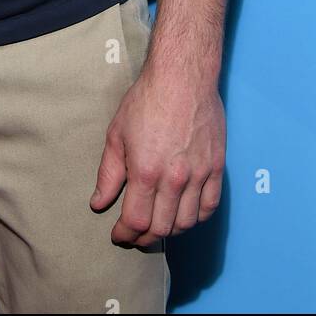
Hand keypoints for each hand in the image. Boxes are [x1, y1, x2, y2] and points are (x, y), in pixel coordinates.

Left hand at [89, 66, 225, 245]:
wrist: (182, 77)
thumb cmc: (146, 100)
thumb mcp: (117, 134)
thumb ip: (109, 173)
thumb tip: (99, 203)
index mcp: (146, 171)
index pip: (136, 222)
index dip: (125, 235)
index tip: (118, 235)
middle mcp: (174, 179)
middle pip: (161, 228)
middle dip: (144, 238)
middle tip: (134, 235)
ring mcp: (199, 174)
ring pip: (186, 222)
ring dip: (169, 231)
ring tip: (157, 225)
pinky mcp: (216, 167)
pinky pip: (209, 207)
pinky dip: (196, 218)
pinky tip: (183, 214)